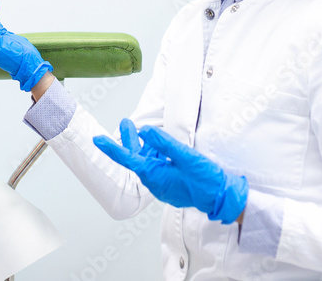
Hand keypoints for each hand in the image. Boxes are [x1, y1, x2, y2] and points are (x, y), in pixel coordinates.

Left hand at [93, 119, 247, 223]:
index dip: (111, 148)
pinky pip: (158, 167)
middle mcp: (155, 182)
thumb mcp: (186, 157)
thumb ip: (164, 143)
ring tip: (140, 129)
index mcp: (154, 176)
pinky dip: (156, 154)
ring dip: (144, 146)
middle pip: (136, 158)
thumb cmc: (207, 181)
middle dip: (129, 140)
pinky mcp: (172, 184)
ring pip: (148, 162)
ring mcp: (163, 184)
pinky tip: (159, 145)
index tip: (97, 139)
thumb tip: (145, 132)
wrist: (223, 199)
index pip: (127, 159)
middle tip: (126, 123)